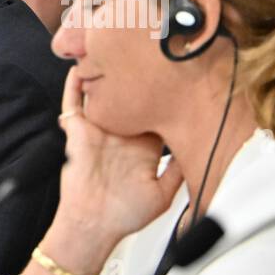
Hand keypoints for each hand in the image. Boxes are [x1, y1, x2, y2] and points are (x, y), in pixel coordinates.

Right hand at [48, 67, 183, 274]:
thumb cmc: (124, 215)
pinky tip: (81, 66)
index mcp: (143, 145)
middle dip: (138, 77)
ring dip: (105, 73)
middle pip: (130, 97)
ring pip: (101, 94)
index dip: (167, 94)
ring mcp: (99, 131)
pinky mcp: (78, 132)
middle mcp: (121, 133)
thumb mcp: (164, 194)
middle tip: (150, 52)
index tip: (180, 76)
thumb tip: (201, 150)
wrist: (93, 225)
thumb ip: (179, 171)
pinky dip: (75, 84)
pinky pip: (73, 102)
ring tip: (113, 49)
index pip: (156, 111)